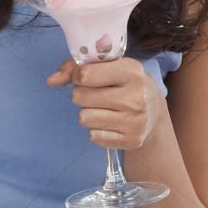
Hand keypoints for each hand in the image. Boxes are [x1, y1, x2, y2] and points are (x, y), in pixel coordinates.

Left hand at [46, 57, 165, 150]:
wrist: (155, 114)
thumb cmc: (126, 84)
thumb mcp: (110, 67)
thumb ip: (76, 68)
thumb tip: (51, 80)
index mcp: (132, 71)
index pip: (85, 74)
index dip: (78, 76)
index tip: (84, 77)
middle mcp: (136, 97)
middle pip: (80, 97)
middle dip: (81, 94)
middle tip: (96, 94)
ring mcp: (134, 121)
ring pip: (84, 118)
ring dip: (87, 113)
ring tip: (103, 108)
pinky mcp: (131, 141)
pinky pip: (93, 136)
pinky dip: (96, 129)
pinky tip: (109, 122)